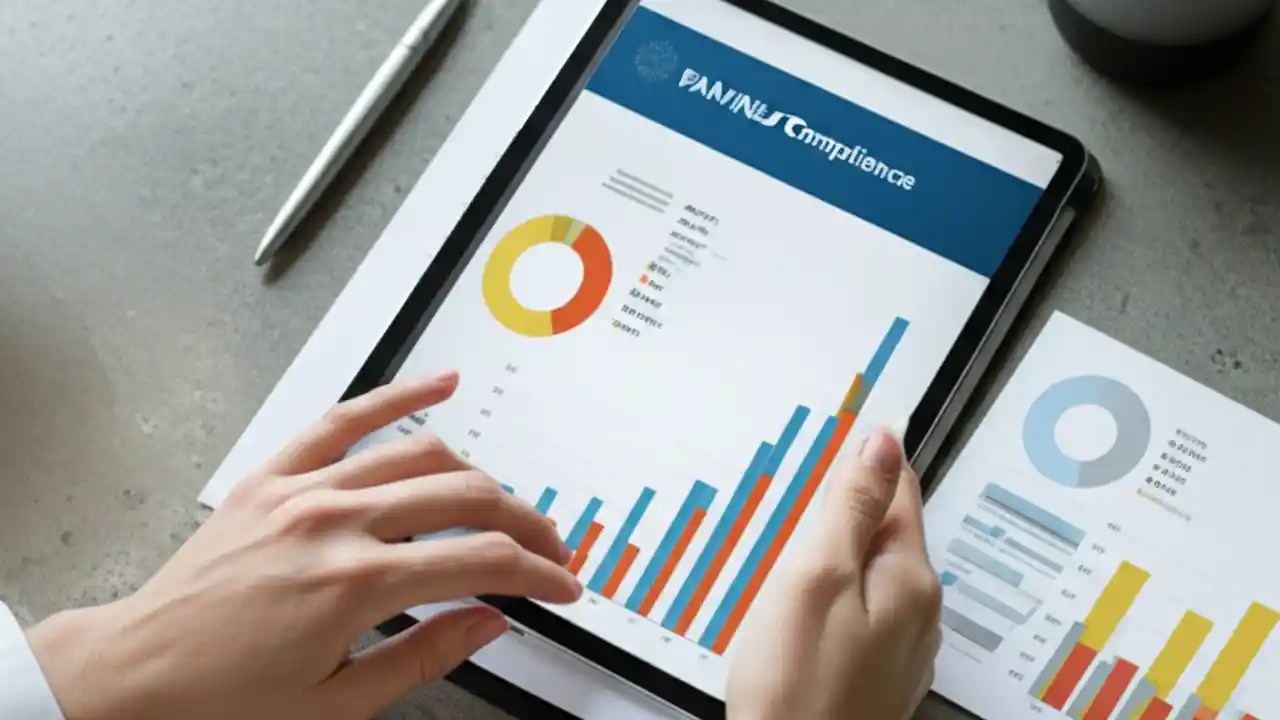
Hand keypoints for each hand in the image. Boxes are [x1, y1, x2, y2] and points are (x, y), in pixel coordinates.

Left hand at [26, 373, 581, 719]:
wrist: (134, 674)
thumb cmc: (220, 699)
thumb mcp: (338, 703)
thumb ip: (426, 655)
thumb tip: (489, 621)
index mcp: (355, 585)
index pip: (481, 560)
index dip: (536, 572)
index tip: (560, 583)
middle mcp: (334, 523)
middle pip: (466, 498)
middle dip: (526, 522)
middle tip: (550, 546)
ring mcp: (303, 490)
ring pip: (421, 453)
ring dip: (480, 473)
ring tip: (508, 499)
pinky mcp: (273, 475)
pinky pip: (344, 418)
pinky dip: (398, 395)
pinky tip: (439, 385)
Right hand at [727, 429, 941, 719]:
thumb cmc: (794, 685)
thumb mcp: (813, 575)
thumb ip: (850, 506)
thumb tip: (882, 440)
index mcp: (909, 577)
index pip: (899, 486)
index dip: (864, 457)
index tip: (837, 439)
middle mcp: (919, 610)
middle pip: (887, 529)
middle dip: (848, 506)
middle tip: (806, 492)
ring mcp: (900, 646)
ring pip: (873, 571)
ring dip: (840, 550)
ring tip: (798, 544)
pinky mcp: (875, 672)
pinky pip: (862, 610)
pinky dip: (836, 593)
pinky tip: (805, 604)